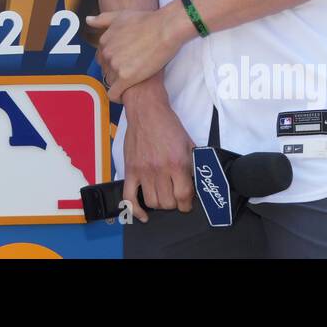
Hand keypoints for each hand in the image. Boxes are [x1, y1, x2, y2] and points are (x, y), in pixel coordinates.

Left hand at [84, 8, 183, 101]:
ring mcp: (115, 66)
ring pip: (110, 82)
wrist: (166, 28)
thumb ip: (103, 19)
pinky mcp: (126, 78)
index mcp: (104, 40)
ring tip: (132, 82)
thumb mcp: (121, 15)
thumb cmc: (148, 20)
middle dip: (115, 72)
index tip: (123, 63)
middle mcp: (106, 53)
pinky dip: (118, 98)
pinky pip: (114, 94)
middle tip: (131, 72)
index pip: (101, 58)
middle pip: (105, 70)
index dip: (112, 62)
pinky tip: (125, 97)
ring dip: (118, 84)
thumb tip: (88, 20)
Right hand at [121, 79, 194, 221]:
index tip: (187, 203)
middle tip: (175, 195)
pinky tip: (143, 215)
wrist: (147, 111)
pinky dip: (135, 210)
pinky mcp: (130, 170)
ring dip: (159, 204)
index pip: (184, 197)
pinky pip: (129, 197)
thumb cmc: (168, 125)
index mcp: (177, 163)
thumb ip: (193, 165)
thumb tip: (198, 183)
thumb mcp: (188, 143)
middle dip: (174, 203)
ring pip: (152, 202)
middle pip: (168, 203)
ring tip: (163, 196)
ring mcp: (143, 171)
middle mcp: (160, 170)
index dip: (187, 204)